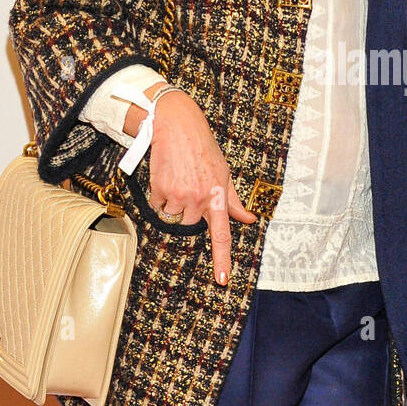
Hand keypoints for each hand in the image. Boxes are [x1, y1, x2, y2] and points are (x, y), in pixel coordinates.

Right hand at [148, 89, 255, 285]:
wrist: (177, 125)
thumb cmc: (203, 149)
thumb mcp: (224, 173)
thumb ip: (234, 201)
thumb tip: (249, 219)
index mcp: (218, 197)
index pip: (222, 235)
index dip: (222, 259)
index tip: (222, 280)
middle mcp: (200, 199)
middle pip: (188, 225)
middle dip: (187, 211)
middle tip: (189, 186)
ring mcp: (179, 195)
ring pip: (171, 216)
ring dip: (172, 202)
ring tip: (178, 178)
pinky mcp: (160, 189)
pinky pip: (157, 205)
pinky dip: (159, 195)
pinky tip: (166, 176)